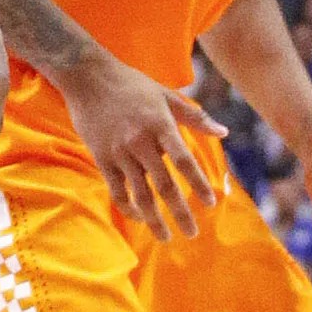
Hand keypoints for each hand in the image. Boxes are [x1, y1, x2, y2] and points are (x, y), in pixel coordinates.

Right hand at [56, 53, 226, 240]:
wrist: (86, 74)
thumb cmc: (131, 84)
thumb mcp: (166, 95)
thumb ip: (195, 118)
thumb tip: (225, 132)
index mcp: (160, 125)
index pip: (185, 161)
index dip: (199, 184)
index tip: (211, 203)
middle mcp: (140, 141)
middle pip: (164, 185)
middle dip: (180, 213)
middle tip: (192, 233)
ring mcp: (119, 151)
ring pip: (139, 193)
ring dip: (154, 219)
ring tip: (165, 237)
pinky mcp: (101, 156)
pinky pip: (116, 189)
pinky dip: (128, 206)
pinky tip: (139, 216)